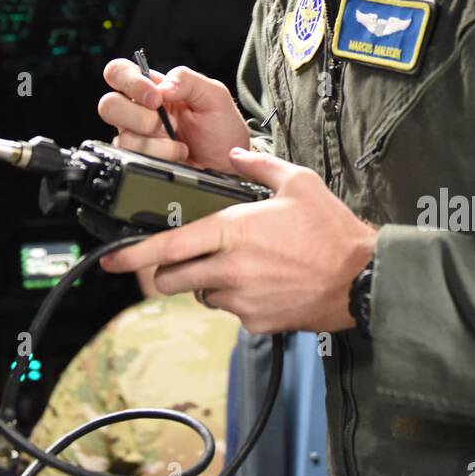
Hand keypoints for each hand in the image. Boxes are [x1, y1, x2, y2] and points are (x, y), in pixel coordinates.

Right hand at [97, 59, 251, 173]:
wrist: (228, 161)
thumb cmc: (221, 125)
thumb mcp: (213, 94)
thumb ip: (187, 80)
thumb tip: (162, 87)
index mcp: (152, 87)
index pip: (118, 72)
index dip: (129, 82)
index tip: (155, 98)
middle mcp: (138, 109)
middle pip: (108, 105)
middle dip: (139, 116)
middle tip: (165, 123)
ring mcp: (137, 136)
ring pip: (122, 135)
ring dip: (155, 142)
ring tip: (180, 143)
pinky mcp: (140, 159)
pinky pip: (133, 156)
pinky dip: (159, 156)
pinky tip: (177, 155)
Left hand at [99, 147, 379, 333]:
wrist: (363, 279)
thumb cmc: (331, 231)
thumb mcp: (298, 182)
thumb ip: (258, 165)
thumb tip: (235, 154)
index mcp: (233, 231)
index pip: (169, 247)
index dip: (134, 255)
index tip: (112, 260)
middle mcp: (230, 268)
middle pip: (173, 278)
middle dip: (168, 271)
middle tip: (181, 259)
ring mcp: (241, 299)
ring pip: (202, 294)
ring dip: (207, 282)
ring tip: (240, 266)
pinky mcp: (255, 321)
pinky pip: (230, 311)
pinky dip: (236, 299)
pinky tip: (263, 283)